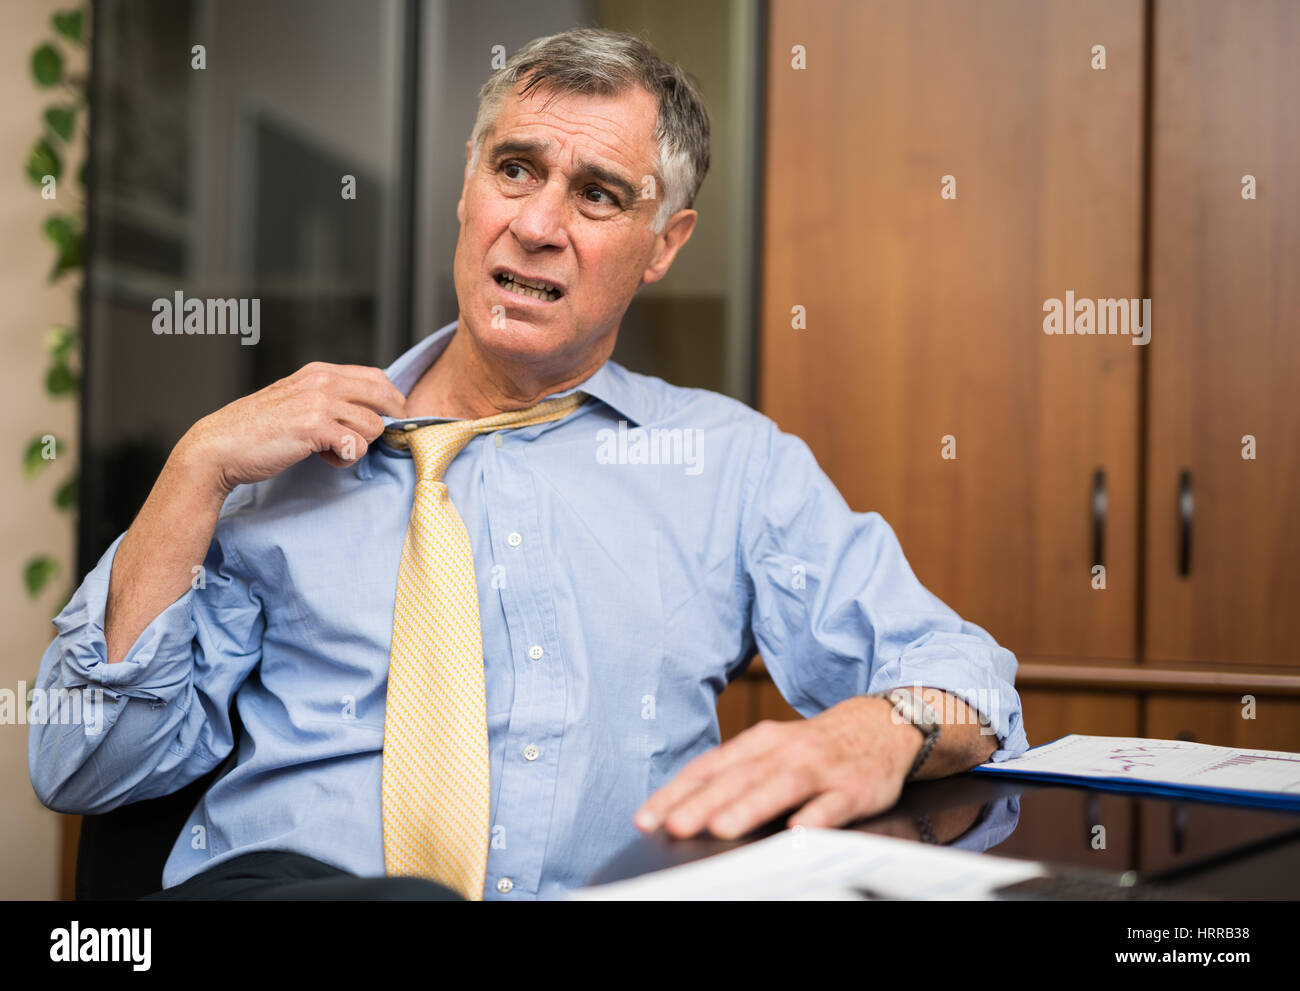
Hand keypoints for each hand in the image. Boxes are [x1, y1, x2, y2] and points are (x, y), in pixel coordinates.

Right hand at [175, 362, 407, 495]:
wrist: (219, 447)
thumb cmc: (256, 431)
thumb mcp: (295, 400)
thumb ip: (327, 398)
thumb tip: (368, 410)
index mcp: (319, 372)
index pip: (377, 377)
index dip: (390, 402)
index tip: (384, 422)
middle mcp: (321, 381)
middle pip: (384, 396)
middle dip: (386, 422)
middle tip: (367, 440)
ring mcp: (318, 402)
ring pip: (374, 426)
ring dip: (358, 446)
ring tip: (330, 451)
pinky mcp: (313, 427)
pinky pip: (355, 446)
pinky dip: (344, 459)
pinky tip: (323, 458)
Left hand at [634, 696, 924, 839]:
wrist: (880, 725)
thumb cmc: (812, 748)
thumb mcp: (770, 751)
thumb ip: (732, 777)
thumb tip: (680, 807)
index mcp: (758, 743)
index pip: (709, 768)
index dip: (676, 793)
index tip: (646, 819)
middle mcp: (785, 751)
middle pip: (739, 777)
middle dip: (704, 802)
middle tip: (675, 826)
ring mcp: (820, 769)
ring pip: (781, 786)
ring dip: (750, 806)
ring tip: (722, 828)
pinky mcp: (854, 788)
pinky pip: (834, 805)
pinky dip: (815, 817)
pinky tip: (797, 832)